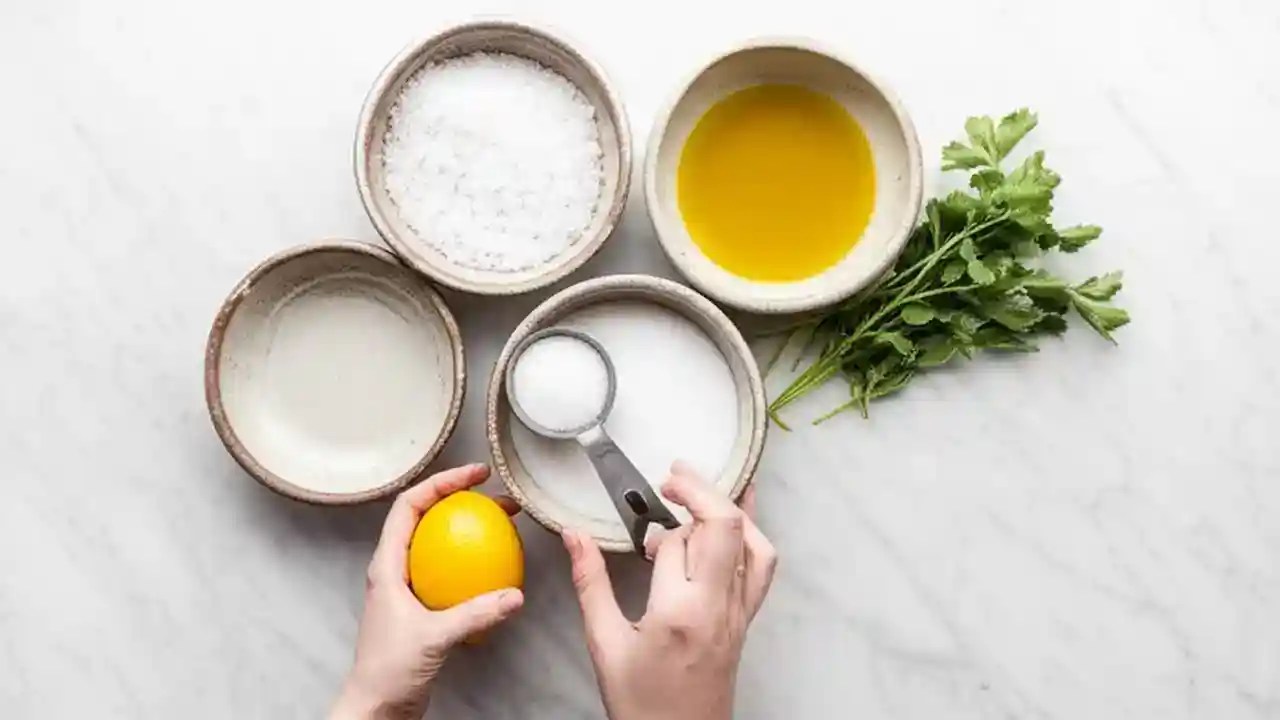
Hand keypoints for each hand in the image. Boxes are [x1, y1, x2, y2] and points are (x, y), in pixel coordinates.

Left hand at [330, 464, 524, 719]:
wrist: (376, 707)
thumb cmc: (387, 672)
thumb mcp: (433, 638)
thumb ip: (474, 614)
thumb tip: (513, 595)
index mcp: (387, 565)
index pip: (410, 506)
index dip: (441, 482)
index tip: (474, 475)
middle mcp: (396, 569)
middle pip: (426, 517)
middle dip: (460, 497)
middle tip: (495, 493)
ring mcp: (409, 586)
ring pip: (439, 542)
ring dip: (467, 527)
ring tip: (502, 522)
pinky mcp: (422, 605)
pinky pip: (450, 572)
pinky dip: (472, 562)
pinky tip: (497, 569)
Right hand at [563, 462, 777, 719]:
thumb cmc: (641, 704)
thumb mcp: (604, 644)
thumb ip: (590, 583)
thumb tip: (573, 535)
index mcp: (678, 613)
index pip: (677, 542)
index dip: (658, 520)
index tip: (641, 509)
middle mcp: (718, 608)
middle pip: (725, 527)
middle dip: (700, 490)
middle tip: (672, 476)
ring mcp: (739, 613)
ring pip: (752, 542)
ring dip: (729, 507)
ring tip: (703, 488)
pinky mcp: (746, 620)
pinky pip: (762, 566)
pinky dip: (753, 534)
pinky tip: (741, 514)